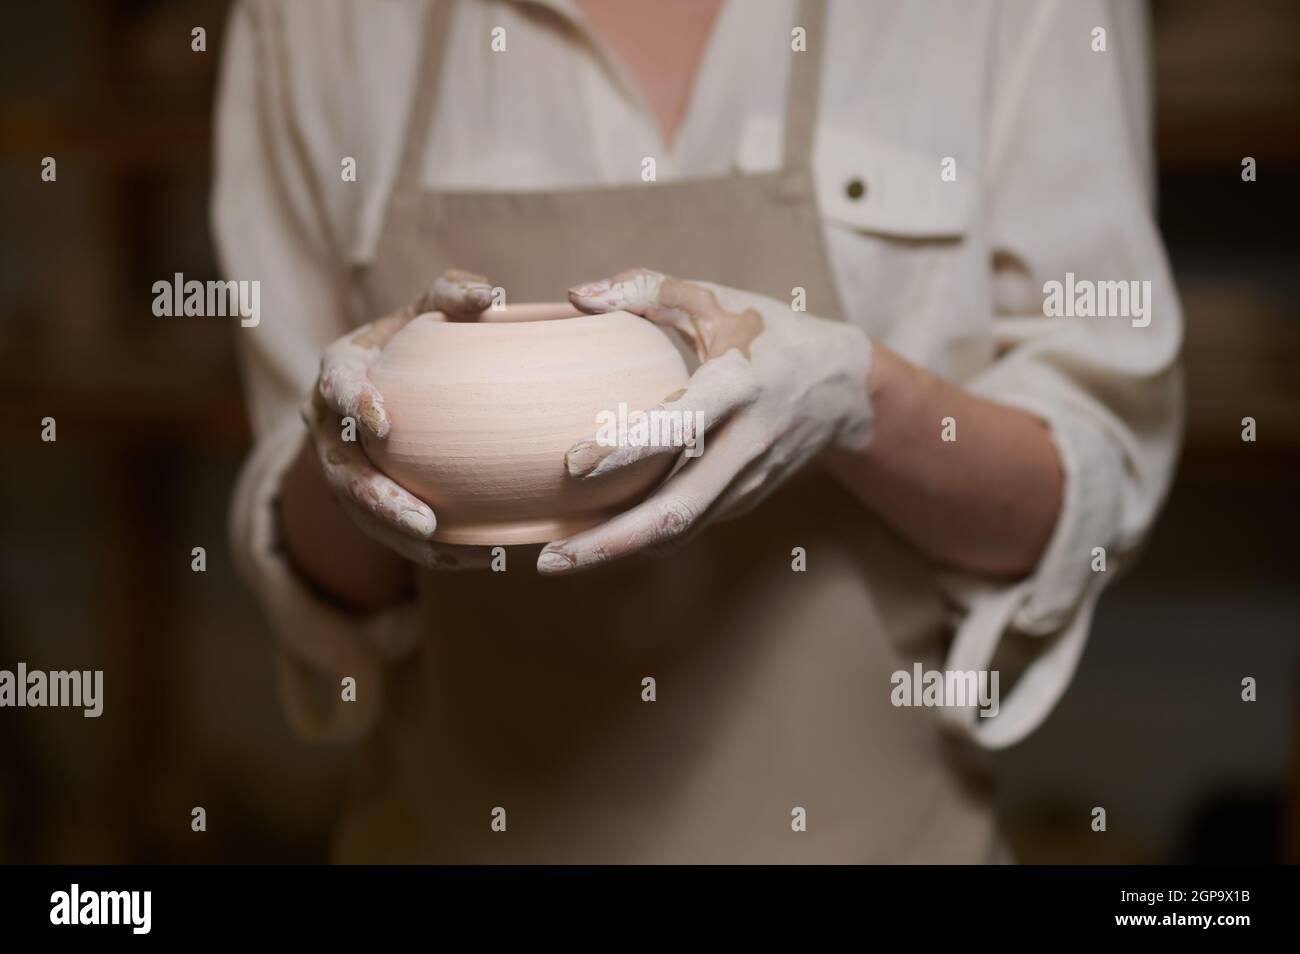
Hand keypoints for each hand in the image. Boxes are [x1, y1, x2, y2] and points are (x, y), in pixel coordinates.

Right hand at [304, 269, 496, 569]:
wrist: (390, 383)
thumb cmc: (413, 340)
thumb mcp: (424, 310)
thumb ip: (452, 294)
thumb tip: (488, 296)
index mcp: (338, 373)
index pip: (335, 387)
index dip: (354, 404)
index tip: (383, 423)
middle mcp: (329, 428)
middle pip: (345, 472)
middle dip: (379, 499)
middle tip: (424, 521)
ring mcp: (341, 471)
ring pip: (362, 514)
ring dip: (401, 537)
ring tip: (448, 549)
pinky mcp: (362, 504)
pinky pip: (390, 535)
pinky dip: (431, 550)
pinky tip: (475, 558)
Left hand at [536, 268, 873, 574]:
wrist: (845, 387)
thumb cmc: (769, 333)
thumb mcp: (716, 298)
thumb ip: (645, 290)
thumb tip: (575, 296)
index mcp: (738, 385)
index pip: (679, 425)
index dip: (626, 448)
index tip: (572, 464)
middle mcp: (746, 441)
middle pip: (678, 509)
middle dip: (611, 541)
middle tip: (550, 559)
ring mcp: (748, 479)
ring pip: (682, 529)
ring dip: (620, 549)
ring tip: (560, 559)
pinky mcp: (745, 499)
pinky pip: (690, 524)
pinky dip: (644, 536)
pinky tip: (599, 539)